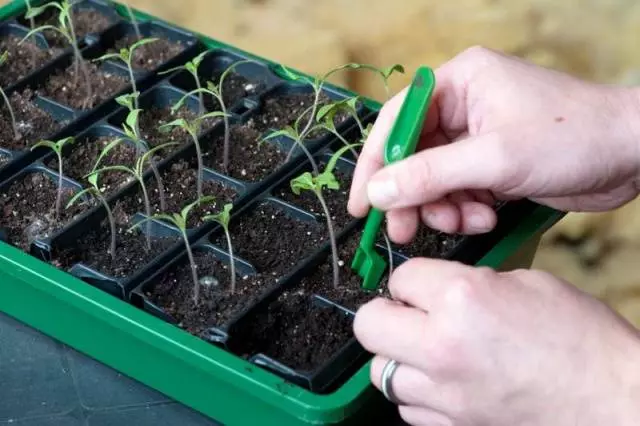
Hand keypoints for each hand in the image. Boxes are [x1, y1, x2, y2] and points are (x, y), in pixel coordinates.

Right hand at [348, 46, 639, 242]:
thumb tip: (378, 192)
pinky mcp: (492, 161)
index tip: (361, 204)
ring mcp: (478, 135)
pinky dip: (466, 208)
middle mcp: (464, 105)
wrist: (632, 155)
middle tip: (404, 230)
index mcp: (459, 82)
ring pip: (435, 178)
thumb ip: (430, 175)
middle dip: (412, 195)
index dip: (375, 164)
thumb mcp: (494, 158)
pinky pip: (459, 189)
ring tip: (468, 220)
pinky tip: (487, 215)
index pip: (397, 121)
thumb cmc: (573, 136)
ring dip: (444, 206)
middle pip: (413, 155)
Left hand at [353, 258, 639, 425]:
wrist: (613, 404)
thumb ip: (471, 283)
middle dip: (385, 314)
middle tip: (407, 314)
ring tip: (428, 351)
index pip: (400, 277)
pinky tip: (445, 381)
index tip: (421, 286)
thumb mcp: (528, 285)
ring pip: (382, 371)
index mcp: (463, 299)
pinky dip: (418, 392)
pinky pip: (408, 406)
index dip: (412, 279)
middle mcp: (442, 347)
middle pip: (368, 325)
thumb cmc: (583, 344)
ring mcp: (443, 394)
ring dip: (399, 356)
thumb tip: (441, 289)